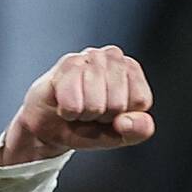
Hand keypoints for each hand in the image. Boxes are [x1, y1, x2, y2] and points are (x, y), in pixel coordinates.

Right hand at [0, 45, 154, 163]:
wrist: (51, 126)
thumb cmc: (89, 124)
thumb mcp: (122, 135)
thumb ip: (139, 130)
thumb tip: (126, 121)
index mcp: (132, 71)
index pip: (140, 100)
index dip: (123, 117)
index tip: (111, 114)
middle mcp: (113, 57)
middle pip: (118, 103)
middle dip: (103, 116)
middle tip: (92, 111)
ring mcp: (90, 56)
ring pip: (96, 104)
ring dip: (84, 114)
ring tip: (79, 106)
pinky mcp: (67, 63)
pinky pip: (74, 104)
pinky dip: (68, 113)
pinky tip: (65, 103)